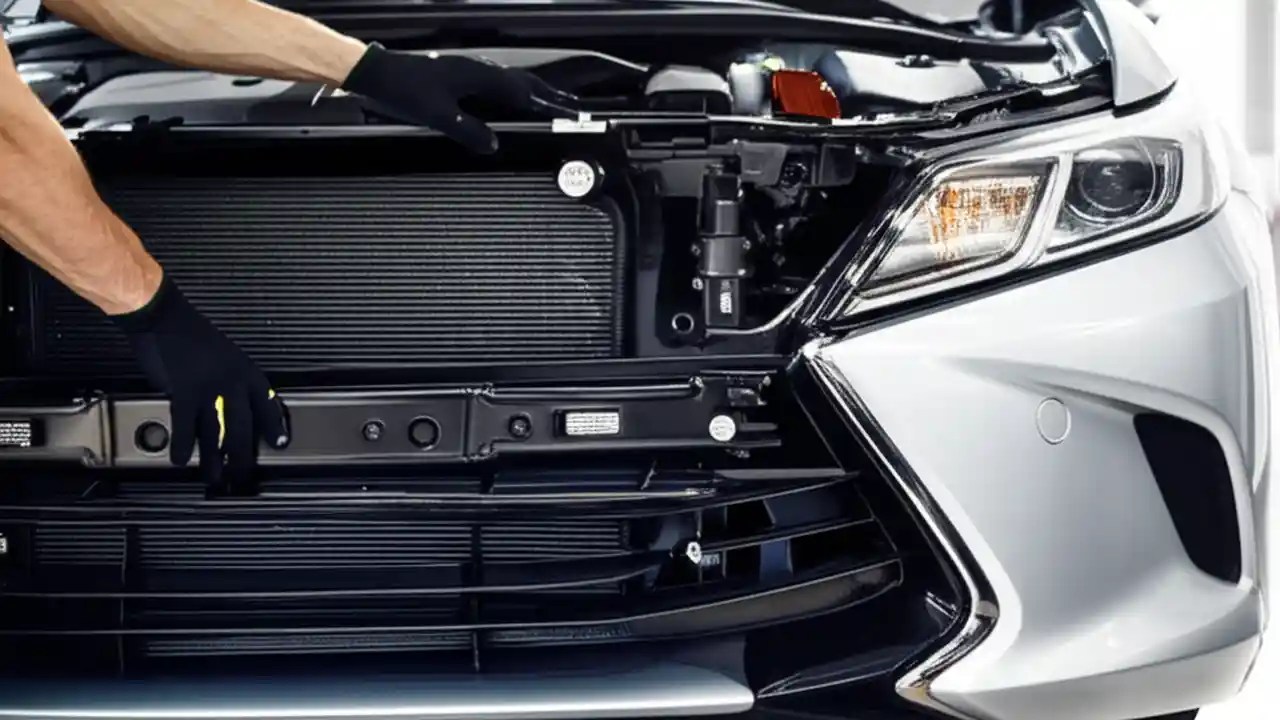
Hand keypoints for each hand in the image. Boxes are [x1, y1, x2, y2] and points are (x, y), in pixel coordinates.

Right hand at [112, 277, 288, 492]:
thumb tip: (230, 402)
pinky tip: (181, 459)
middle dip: (243, 456)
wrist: (165, 317)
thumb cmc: (190, 334)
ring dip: (214, 459)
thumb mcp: (223, 354)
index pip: (267, 403)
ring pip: (217, 433)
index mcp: (245, 370)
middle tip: (242, 476)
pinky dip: (182, 446)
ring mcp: (210, 389)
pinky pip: (186, 427)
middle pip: (243, 428)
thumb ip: (229, 379)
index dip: (274, 425)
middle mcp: (232, 382)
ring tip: (215, 477)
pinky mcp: (184, 393)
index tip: (280, 443)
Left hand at [340, 43, 578, 153]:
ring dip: (535, 90)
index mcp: (480, 76)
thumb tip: (493, 144)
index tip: (569, 112)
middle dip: (550, 94)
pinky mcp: (462, 72)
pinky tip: (513, 98)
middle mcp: (479, 69)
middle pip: (525, 81)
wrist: (379, 72)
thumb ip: (469, 131)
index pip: (524, 93)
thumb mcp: (439, 117)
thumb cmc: (406, 90)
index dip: (549, 104)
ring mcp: (471, 69)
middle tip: (572, 106)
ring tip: (551, 100)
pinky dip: (515, 90)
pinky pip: (499, 81)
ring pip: (513, 79)